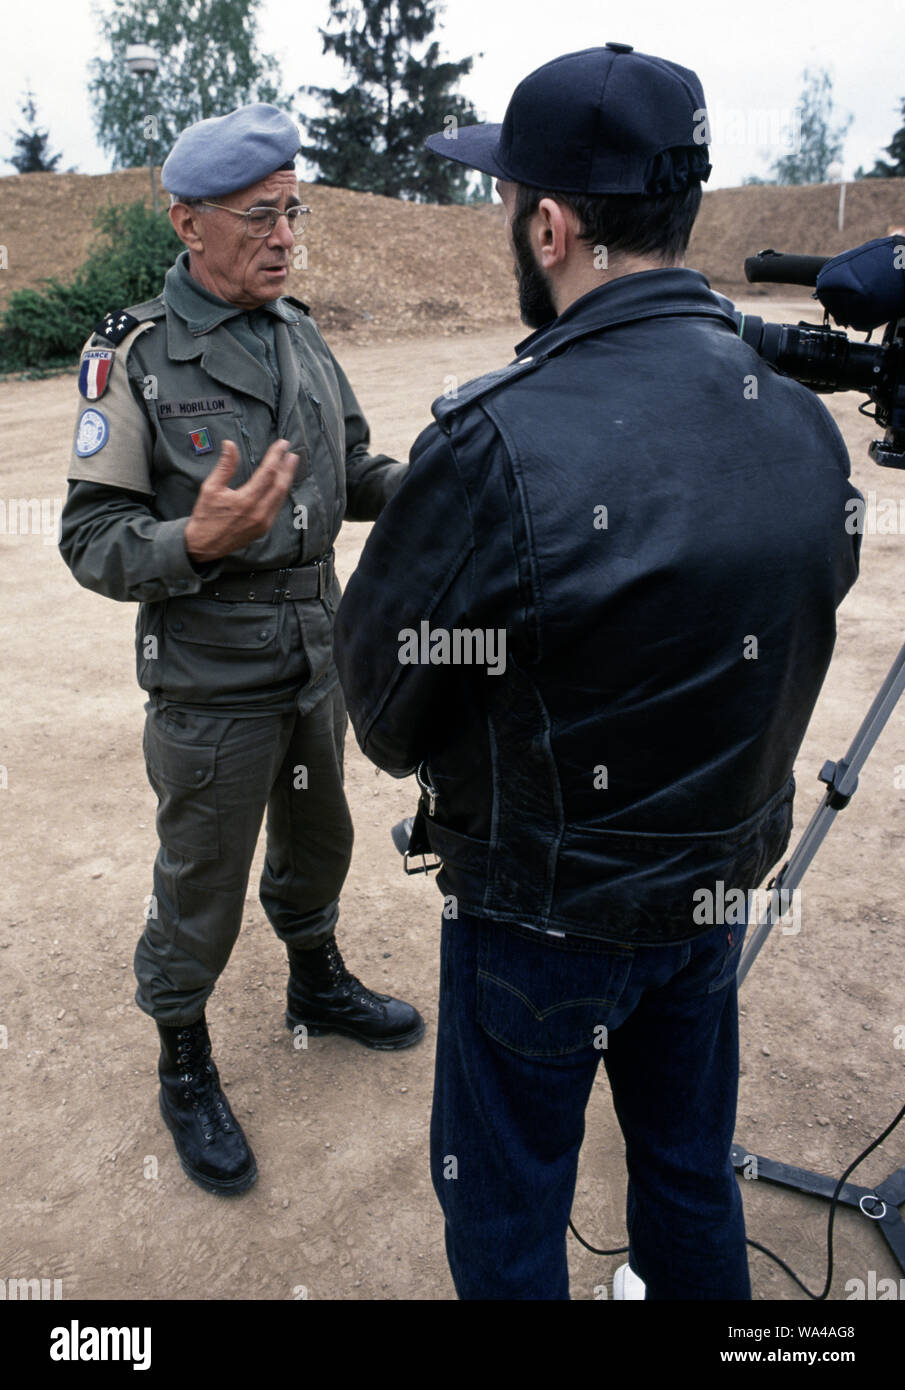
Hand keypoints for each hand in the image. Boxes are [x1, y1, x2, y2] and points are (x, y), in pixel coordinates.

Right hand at [183, 438, 297, 562]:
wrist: (203, 545)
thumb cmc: (205, 515)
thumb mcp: (211, 488)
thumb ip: (225, 466)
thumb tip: (230, 444)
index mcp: (245, 501)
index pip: (267, 473)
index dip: (276, 456)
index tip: (282, 444)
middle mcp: (258, 513)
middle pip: (280, 485)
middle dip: (287, 468)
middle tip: (292, 453)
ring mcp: (263, 523)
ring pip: (281, 497)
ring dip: (287, 480)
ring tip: (290, 465)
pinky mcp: (264, 529)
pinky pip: (277, 507)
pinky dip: (281, 493)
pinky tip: (281, 484)